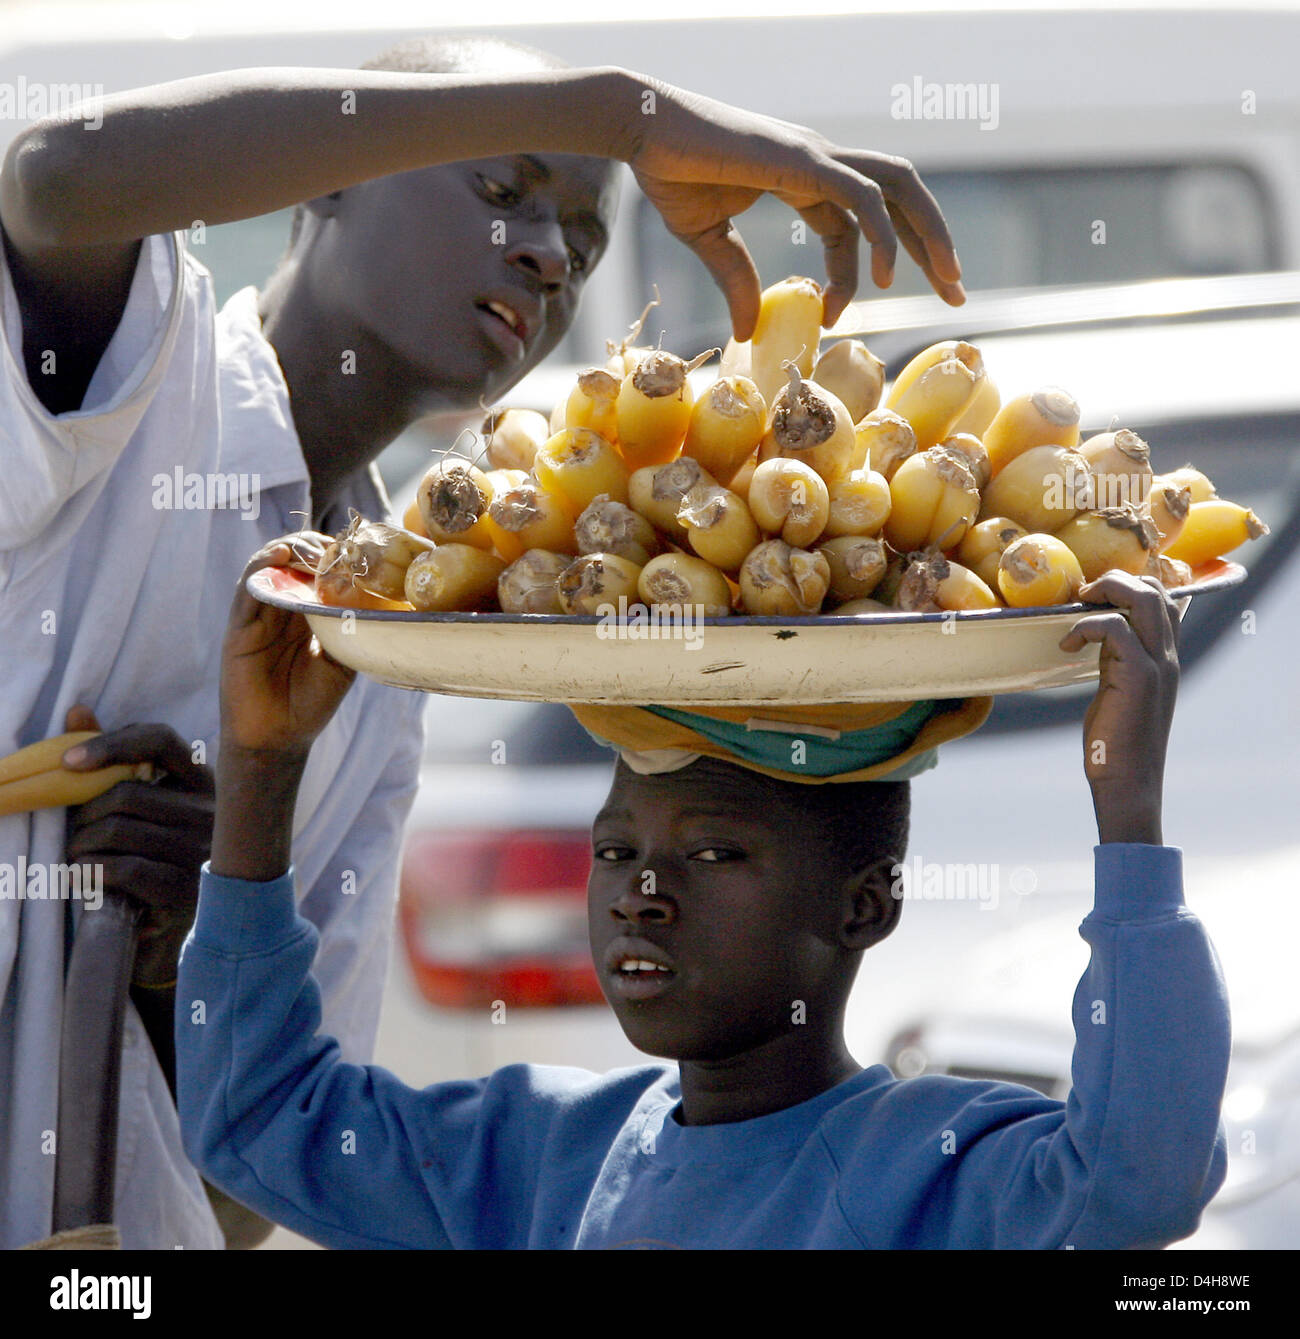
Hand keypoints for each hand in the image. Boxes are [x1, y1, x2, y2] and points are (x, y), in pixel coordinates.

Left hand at [61, 705, 214, 986]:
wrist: (171, 940)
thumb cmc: (150, 865)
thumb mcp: (137, 814)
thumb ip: (112, 764)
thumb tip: (78, 712)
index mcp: (203, 784)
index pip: (161, 741)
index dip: (112, 743)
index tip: (68, 763)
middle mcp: (212, 812)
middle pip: (127, 791)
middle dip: (83, 815)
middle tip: (71, 836)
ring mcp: (204, 852)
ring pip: (119, 830)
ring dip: (80, 848)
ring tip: (76, 861)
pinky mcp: (188, 891)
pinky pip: (123, 867)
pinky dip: (90, 873)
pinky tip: (85, 881)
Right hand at [220, 537, 355, 756]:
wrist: (279, 737)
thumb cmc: (311, 700)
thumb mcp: (342, 660)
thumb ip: (351, 629)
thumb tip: (376, 598)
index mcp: (308, 612)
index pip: (318, 569)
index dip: (334, 553)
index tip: (357, 547)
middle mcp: (283, 607)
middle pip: (294, 560)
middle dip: (315, 546)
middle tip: (336, 547)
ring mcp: (260, 614)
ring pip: (270, 566)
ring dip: (291, 550)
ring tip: (311, 548)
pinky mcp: (239, 626)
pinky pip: (248, 588)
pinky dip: (261, 567)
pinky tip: (279, 555)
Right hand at [621, 76, 964, 337]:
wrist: (642, 130)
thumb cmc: (669, 172)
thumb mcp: (708, 240)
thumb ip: (734, 278)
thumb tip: (748, 330)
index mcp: (802, 177)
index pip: (854, 224)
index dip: (856, 273)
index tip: (835, 319)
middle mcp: (820, 162)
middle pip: (899, 198)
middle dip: (933, 244)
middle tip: (958, 293)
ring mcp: (816, 155)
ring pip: (898, 189)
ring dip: (930, 235)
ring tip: (948, 280)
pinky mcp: (803, 159)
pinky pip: (859, 196)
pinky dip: (880, 235)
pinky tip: (882, 278)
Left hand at [1058, 572, 1180, 844]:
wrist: (1126, 780)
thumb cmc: (1115, 741)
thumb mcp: (1117, 689)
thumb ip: (1115, 660)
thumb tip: (1092, 636)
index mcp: (1163, 656)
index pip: (1162, 598)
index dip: (1129, 585)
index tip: (1092, 598)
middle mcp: (1166, 655)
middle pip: (1154, 589)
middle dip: (1114, 581)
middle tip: (1080, 598)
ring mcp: (1157, 664)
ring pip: (1143, 598)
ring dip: (1105, 592)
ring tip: (1076, 609)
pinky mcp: (1139, 677)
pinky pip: (1115, 627)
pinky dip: (1086, 626)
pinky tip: (1066, 646)